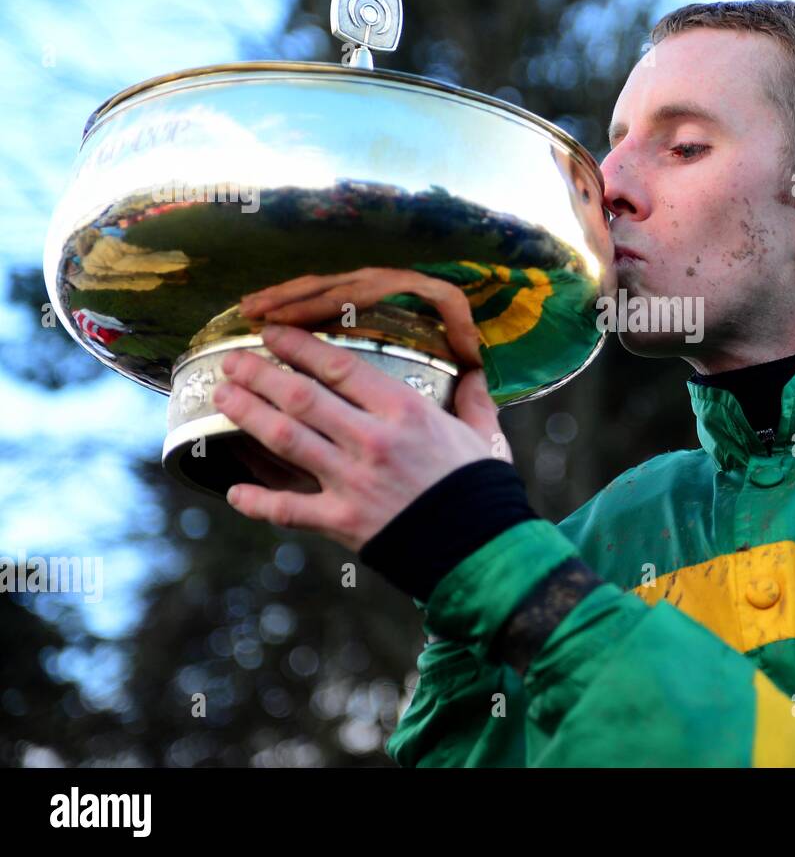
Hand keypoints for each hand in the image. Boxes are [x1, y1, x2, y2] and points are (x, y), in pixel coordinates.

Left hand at [212, 324, 508, 551]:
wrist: (481, 549)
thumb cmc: (483, 487)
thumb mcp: (484, 434)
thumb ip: (473, 399)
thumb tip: (475, 371)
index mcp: (405, 412)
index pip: (340, 367)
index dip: (300, 346)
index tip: (273, 332)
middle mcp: (372, 440)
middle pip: (301, 398)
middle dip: (260, 374)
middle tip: (232, 361)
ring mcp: (352, 481)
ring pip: (286, 440)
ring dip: (248, 415)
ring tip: (223, 396)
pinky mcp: (342, 520)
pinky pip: (288, 510)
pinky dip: (257, 502)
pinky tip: (233, 491)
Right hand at [240, 267, 482, 366]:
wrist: (469, 283)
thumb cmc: (458, 309)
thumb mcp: (462, 315)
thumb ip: (462, 331)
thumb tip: (469, 355)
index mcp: (395, 286)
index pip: (348, 296)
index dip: (314, 308)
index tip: (284, 322)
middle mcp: (372, 279)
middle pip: (323, 287)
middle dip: (286, 299)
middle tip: (250, 315)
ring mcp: (360, 280)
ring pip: (315, 285)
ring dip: (281, 295)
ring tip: (247, 310)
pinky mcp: (353, 284)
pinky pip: (317, 289)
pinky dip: (288, 296)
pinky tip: (263, 310)